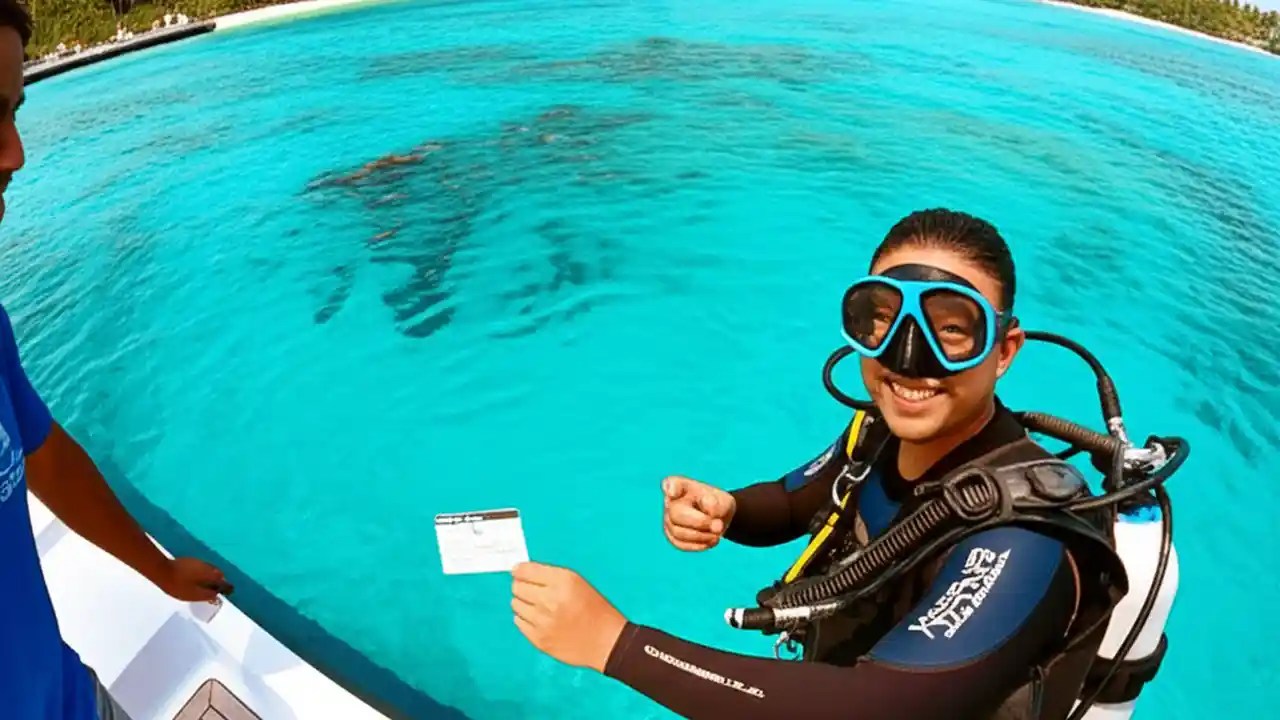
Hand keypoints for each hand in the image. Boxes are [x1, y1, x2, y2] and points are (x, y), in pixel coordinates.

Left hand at [156, 557, 233, 601]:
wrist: (162, 571)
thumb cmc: (179, 585)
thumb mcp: (193, 594)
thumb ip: (207, 595)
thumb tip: (217, 595)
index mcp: (210, 573)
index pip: (223, 580)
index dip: (225, 587)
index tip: (224, 592)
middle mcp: (207, 565)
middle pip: (217, 573)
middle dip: (217, 581)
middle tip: (212, 591)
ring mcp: (198, 561)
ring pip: (208, 570)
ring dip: (208, 577)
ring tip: (202, 587)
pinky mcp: (189, 561)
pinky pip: (200, 568)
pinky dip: (201, 574)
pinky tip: (193, 580)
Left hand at [511, 562, 626, 672]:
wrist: (606, 642)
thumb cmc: (594, 609)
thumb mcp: (577, 582)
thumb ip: (549, 575)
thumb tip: (519, 571)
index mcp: (562, 582)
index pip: (525, 570)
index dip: (520, 570)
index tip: (519, 572)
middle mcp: (550, 600)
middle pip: (517, 587)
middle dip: (522, 586)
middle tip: (533, 590)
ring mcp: (542, 621)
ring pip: (515, 604)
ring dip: (523, 603)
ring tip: (539, 606)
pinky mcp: (538, 639)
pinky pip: (518, 621)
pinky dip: (525, 618)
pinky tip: (539, 619)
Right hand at [662, 475, 735, 550]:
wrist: (717, 518)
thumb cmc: (718, 505)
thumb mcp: (724, 501)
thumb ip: (718, 508)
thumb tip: (714, 525)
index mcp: (682, 486)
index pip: (672, 484)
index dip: (671, 488)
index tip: (672, 492)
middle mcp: (670, 501)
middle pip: (676, 514)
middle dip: (700, 523)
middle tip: (719, 526)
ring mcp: (668, 519)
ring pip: (678, 532)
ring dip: (702, 536)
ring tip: (717, 534)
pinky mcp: (672, 536)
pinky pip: (681, 544)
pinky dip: (699, 545)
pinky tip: (711, 541)